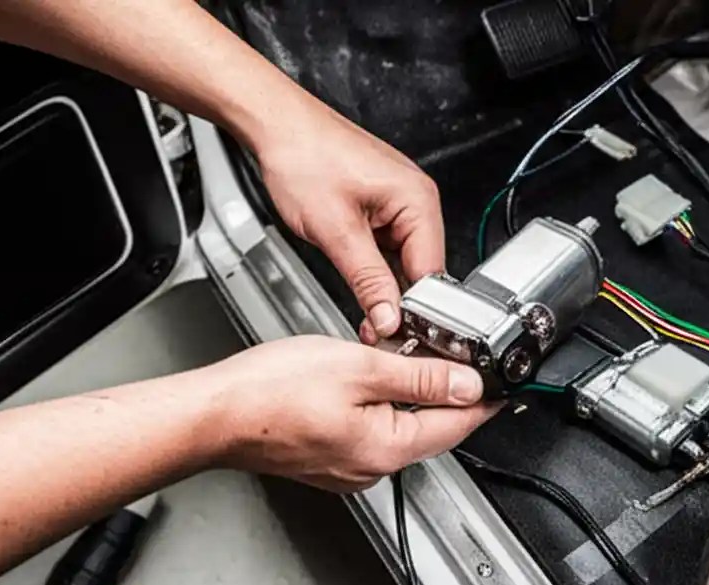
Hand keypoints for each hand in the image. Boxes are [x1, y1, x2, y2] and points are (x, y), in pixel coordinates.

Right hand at [198, 336, 499, 492]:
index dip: (484, 400)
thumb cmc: (270, 393)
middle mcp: (372, 468)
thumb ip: (420, 376)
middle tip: (451, 355)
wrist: (214, 415)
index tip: (503, 385)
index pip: (458, 426)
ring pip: (398, 429)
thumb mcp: (360, 367)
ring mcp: (348, 468)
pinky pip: (369, 432)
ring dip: (407, 397)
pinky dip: (376, 407)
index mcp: (388, 448)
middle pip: (431, 429)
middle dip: (445, 392)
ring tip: (398, 360)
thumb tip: (466, 383)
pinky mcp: (328, 461)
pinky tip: (362, 381)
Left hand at [246, 93, 443, 344]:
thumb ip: (368, 280)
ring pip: (401, 262)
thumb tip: (389, 318)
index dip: (414, 309)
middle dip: (396, 299)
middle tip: (371, 325)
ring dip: (382, 282)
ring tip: (358, 292)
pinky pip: (387, 247)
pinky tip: (354, 269)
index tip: (393, 334)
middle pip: (420, 269)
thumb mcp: (336, 231)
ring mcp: (399, 202)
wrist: (276, 126)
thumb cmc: (304, 156)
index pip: (432, 273)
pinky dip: (372, 265)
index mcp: (418, 200)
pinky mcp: (380, 205)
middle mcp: (416, 199)